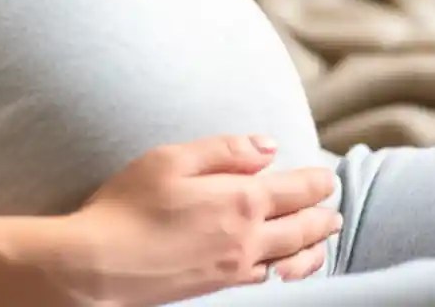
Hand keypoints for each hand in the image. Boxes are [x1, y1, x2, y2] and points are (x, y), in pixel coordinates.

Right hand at [53, 135, 339, 306]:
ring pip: (292, 260)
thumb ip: (222, 150)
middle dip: (323, 217)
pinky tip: (284, 267)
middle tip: (334, 210)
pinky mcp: (219, 287)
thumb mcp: (169, 159)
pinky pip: (269, 280)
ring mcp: (236, 267)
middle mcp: (248, 237)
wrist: (100, 265)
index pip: (297, 190)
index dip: (317, 182)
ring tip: (323, 240)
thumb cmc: (127, 206)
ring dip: (314, 248)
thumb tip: (267, 147)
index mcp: (240, 200)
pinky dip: (289, 271)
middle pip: (303, 228)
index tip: (327, 177)